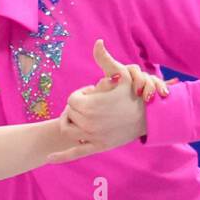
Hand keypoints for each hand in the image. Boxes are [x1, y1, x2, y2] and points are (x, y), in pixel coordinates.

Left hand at [48, 40, 171, 163]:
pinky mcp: (97, 147)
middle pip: (70, 113)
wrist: (150, 118)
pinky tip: (49, 157)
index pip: (72, 99)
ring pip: (69, 129)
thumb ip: (105, 59)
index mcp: (90, 105)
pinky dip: (61, 156)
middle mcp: (88, 123)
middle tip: (96, 104)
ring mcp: (92, 136)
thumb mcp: (122, 74)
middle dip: (79, 107)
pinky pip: (75, 153)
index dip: (82, 94)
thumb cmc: (136, 94)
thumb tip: (97, 42)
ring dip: (72, 122)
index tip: (94, 93)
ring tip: (83, 117)